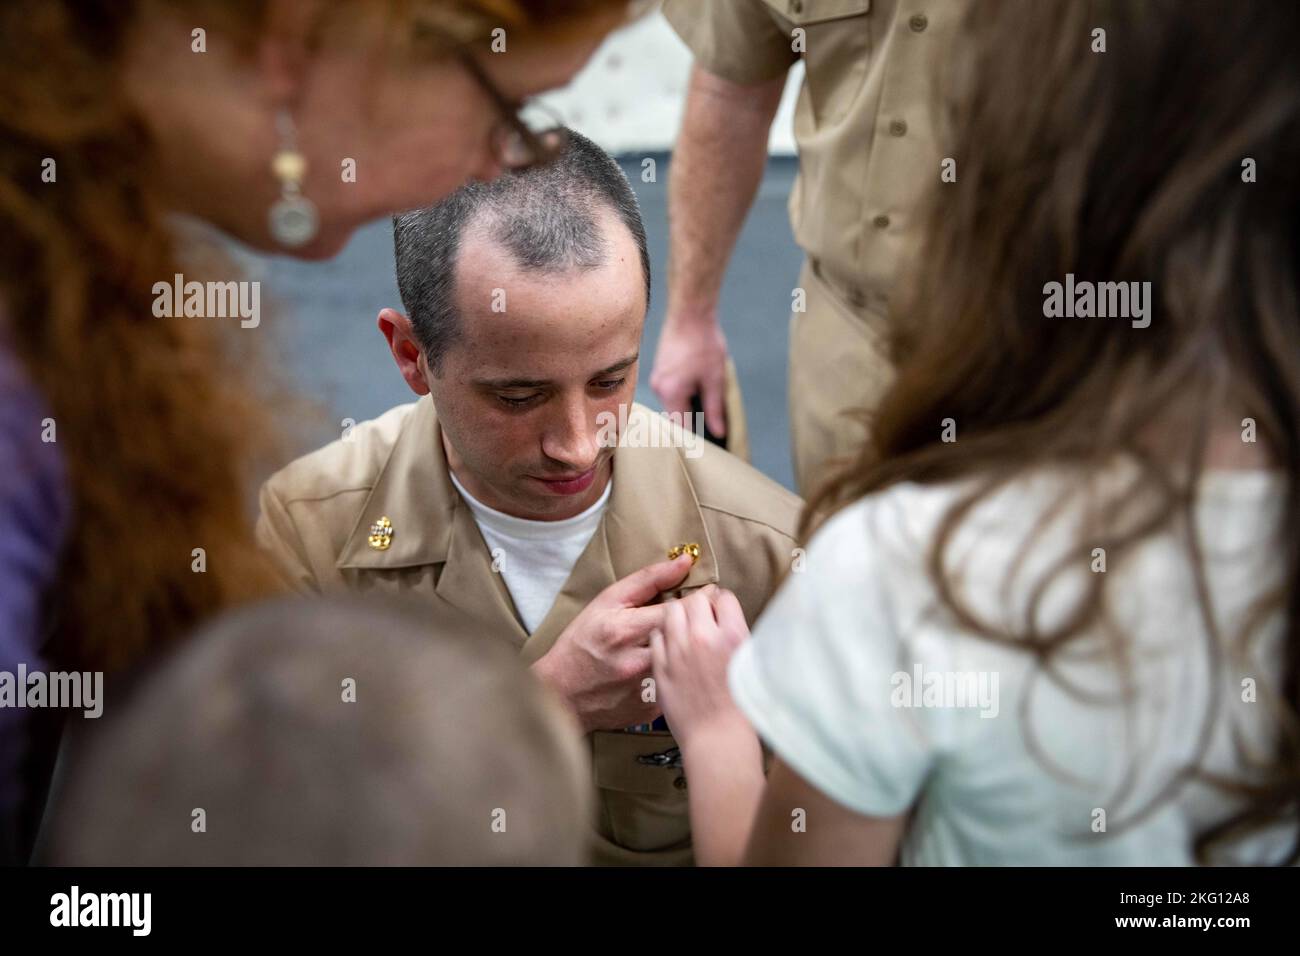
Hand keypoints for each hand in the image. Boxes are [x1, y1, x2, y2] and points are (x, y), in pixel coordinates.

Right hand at [532, 554, 692, 733]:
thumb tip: (683, 562)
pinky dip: (680, 676)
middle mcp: (636, 662)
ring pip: (686, 665)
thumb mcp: (607, 602)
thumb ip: (648, 580)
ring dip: (692, 651)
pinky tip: (675, 670)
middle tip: (704, 616)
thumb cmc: (581, 642)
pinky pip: (677, 687)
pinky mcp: (650, 709)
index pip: (678, 610)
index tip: (709, 593)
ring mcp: (643, 689)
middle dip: (699, 624)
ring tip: (691, 642)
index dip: (700, 600)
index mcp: (624, 630)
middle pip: (686, 638)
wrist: (562, 693)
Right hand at [649, 311, 728, 438]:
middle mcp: (659, 388)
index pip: (680, 427)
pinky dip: (683, 392)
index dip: (694, 438)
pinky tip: (696, 382)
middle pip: (675, 416)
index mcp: (671, 393)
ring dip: (688, 403)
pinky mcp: (660, 370)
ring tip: (706, 394)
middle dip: (692, 419)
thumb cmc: (703, 343)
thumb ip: (715, 409)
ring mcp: (657, 378)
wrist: (690, 313)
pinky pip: (670, 390)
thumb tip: (718, 432)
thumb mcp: (715, 379)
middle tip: (713, 423)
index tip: (706, 447)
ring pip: (673, 402)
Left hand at [651, 585, 750, 749]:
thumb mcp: (752, 665)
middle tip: (703, 618)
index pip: (725, 598)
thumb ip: (738, 638)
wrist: (718, 739)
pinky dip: (664, 637)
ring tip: (685, 629)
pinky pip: (657, 637)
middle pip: (695, 600)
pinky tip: (672, 647)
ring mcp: (678, 652)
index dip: (723, 604)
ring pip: (671, 613)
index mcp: (732, 635)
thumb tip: (728, 623)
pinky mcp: (660, 667)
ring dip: (680, 616)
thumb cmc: (742, 709)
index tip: (722, 611)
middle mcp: (702, 638)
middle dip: (700, 605)